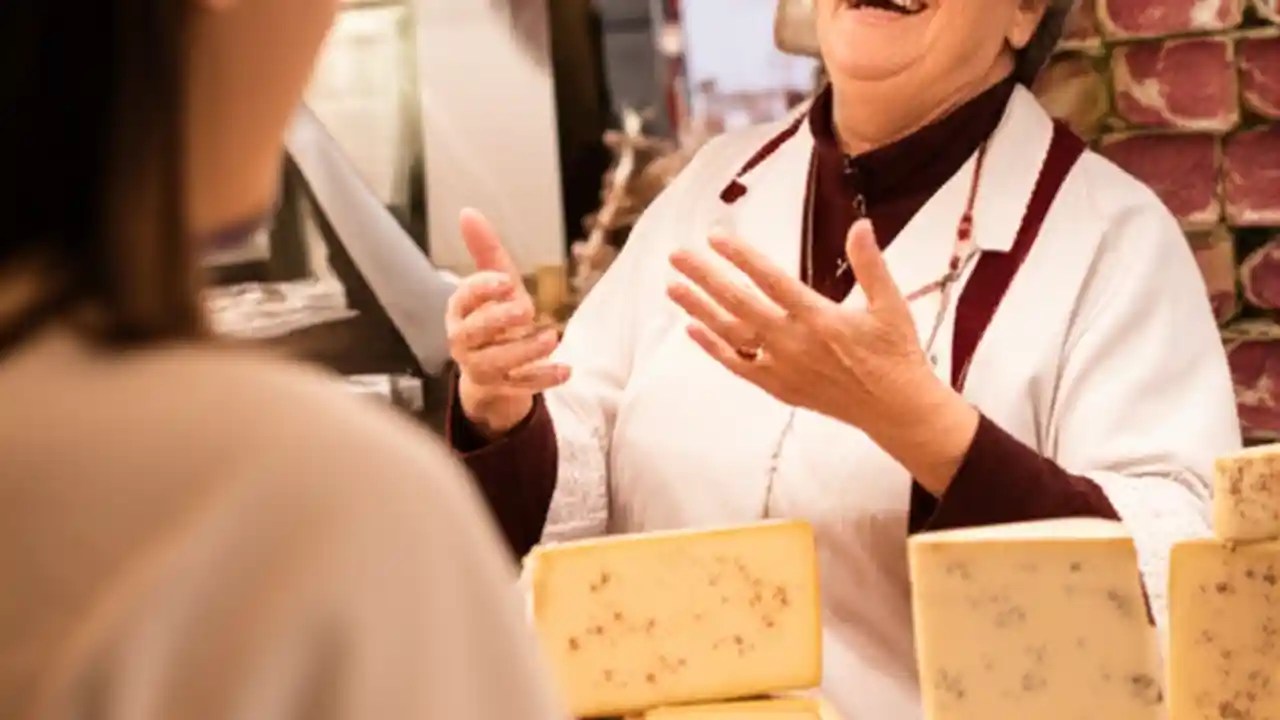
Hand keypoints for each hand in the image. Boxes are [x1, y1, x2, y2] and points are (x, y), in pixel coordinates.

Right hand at [446, 209, 569, 437]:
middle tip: (525, 308)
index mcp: (459, 311)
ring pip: (496, 363)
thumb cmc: (494, 318)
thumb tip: (467, 211)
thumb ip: (485, 251)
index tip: (506, 281)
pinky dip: (544, 378)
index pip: (463, 299)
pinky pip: (521, 387)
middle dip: (498, 320)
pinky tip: (567, 370)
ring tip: (552, 338)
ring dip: (525, 351)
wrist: (491, 371)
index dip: (482, 289)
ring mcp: (480, 367)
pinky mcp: (502, 388)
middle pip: (474, 333)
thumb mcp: (495, 284)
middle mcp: (463, 341)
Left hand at [666, 219, 978, 494]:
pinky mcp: (778, 386)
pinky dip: (713, 348)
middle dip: (706, 277)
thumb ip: (871, 264)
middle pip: (739, 305)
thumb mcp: (891, 304)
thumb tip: (861, 225)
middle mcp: (794, 343)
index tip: (715, 237)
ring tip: (673, 287)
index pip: (771, 281)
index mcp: (820, 318)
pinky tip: (692, 328)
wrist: (894, 409)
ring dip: (700, 309)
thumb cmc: (895, 352)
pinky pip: (738, 365)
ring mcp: (782, 367)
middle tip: (678, 256)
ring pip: (731, 334)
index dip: (742, 257)